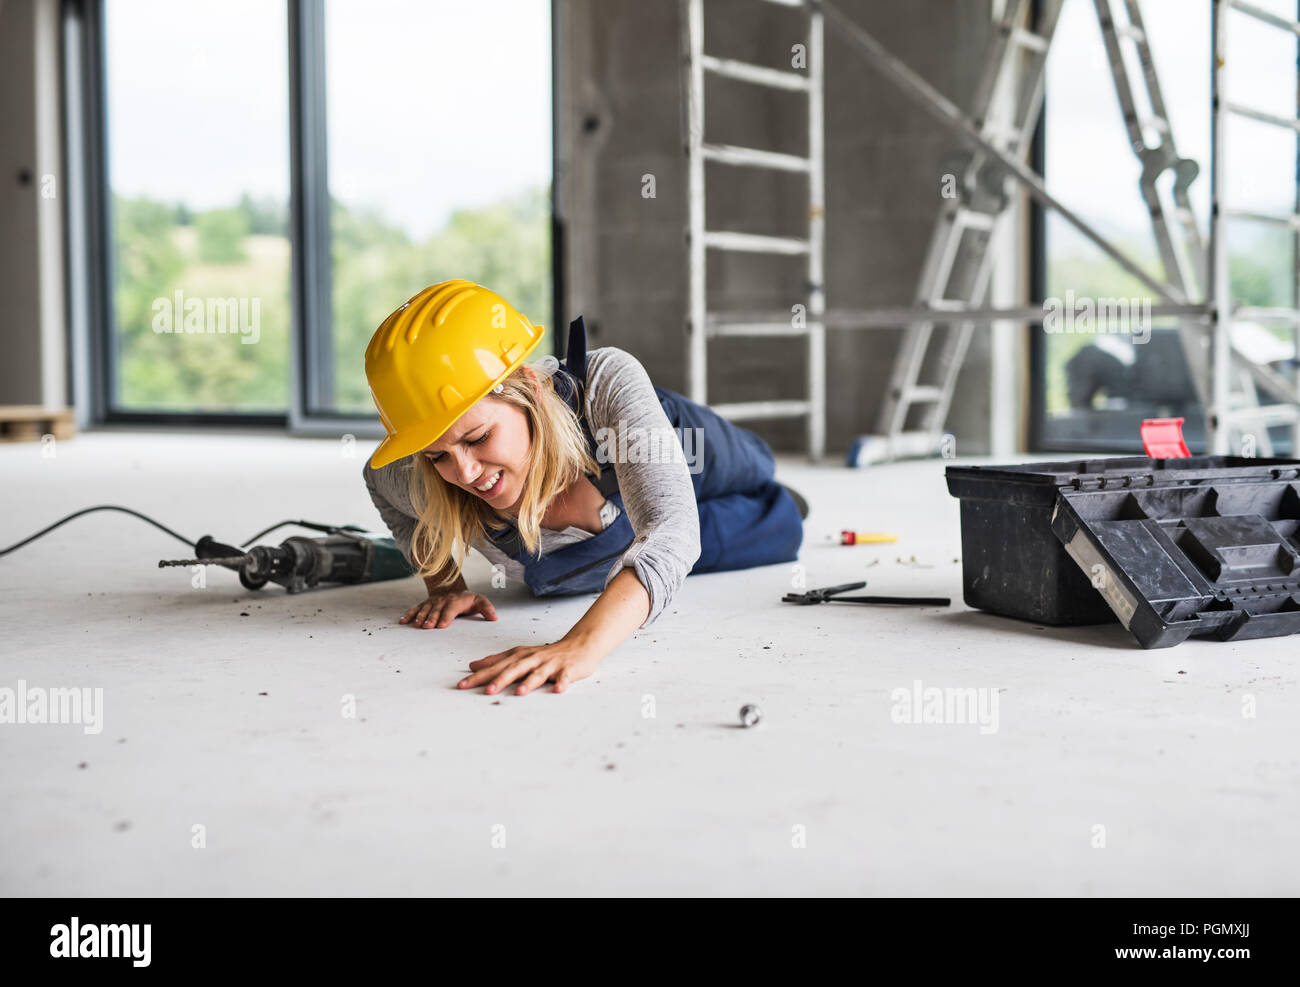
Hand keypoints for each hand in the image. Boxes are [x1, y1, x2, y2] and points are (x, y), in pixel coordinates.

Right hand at [400, 591, 496, 628]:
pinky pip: (416, 608)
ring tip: (416, 625)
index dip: (446, 616)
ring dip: (420, 617)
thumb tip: (494, 618)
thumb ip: (487, 609)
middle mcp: (443, 600)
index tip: (442, 625)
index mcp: (457, 601)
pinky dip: (409, 614)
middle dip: (431, 618)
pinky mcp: (425, 604)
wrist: (452, 588)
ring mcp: (433, 602)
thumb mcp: (480, 601)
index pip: (451, 609)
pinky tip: (403, 622)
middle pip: (436, 610)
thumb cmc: (468, 600)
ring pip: (425, 609)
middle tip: (427, 627)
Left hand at [458, 638, 602, 695]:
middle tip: (487, 690)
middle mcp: (533, 658)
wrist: (579, 645)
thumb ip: (497, 660)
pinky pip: (565, 677)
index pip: (497, 665)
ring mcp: (551, 664)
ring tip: (519, 692)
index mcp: (520, 656)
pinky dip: (562, 683)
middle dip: (501, 679)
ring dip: (530, 683)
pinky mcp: (568, 670)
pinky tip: (558, 690)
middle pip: (515, 669)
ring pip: (539, 673)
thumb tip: (473, 665)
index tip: (463, 684)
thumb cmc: (546, 654)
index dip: (481, 674)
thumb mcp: (519, 655)